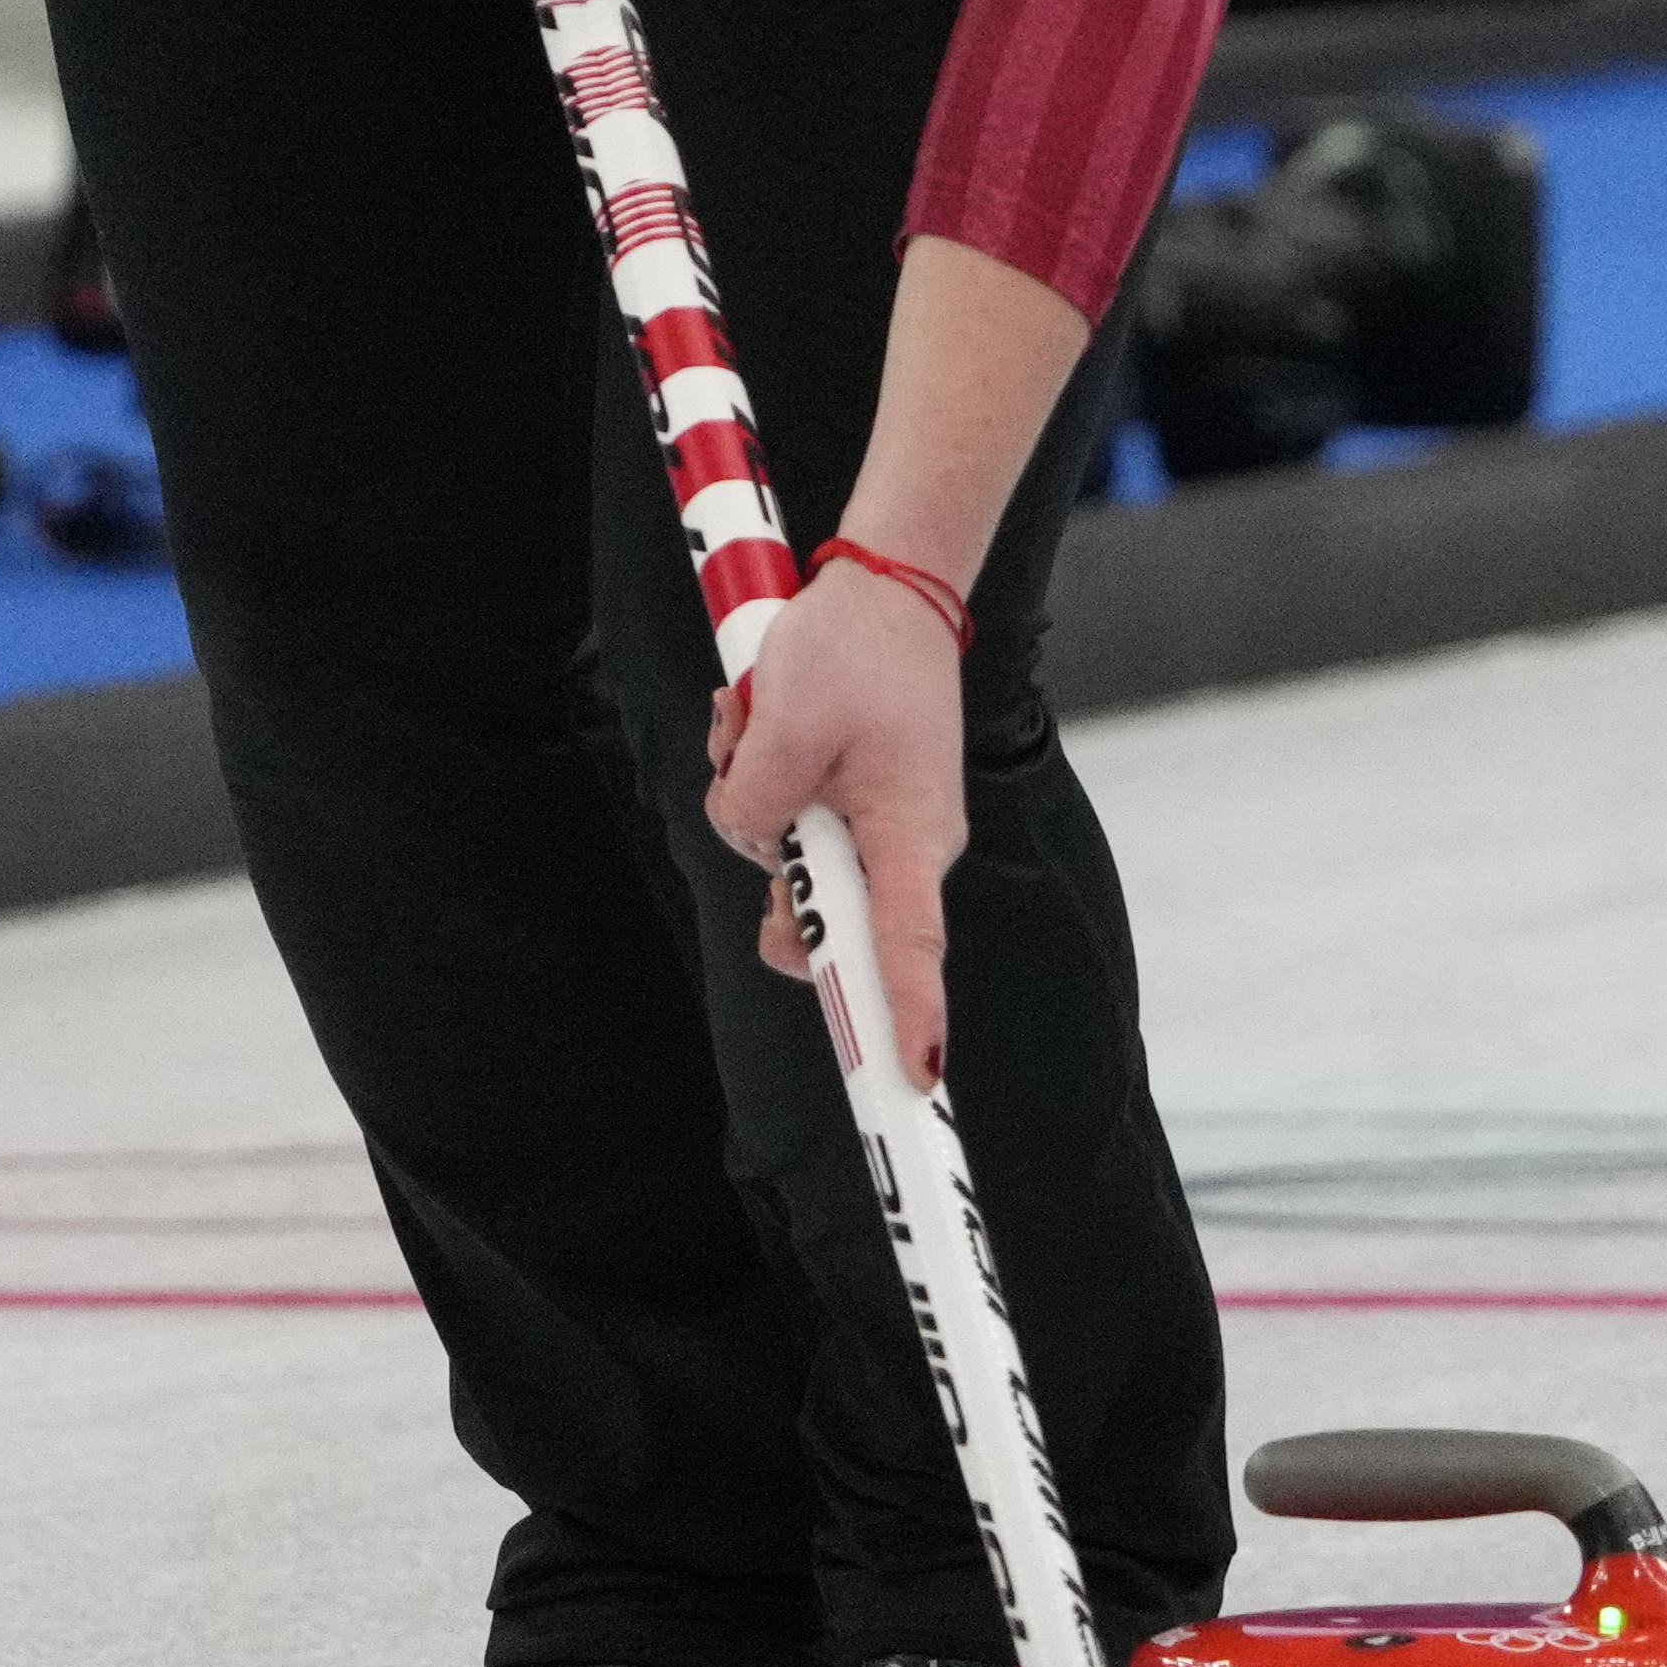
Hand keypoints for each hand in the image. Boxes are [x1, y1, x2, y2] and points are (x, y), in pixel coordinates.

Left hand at [712, 551, 972, 1080]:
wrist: (888, 590)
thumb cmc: (854, 649)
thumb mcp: (787, 722)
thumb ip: (756, 804)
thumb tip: (754, 844)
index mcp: (907, 834)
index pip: (909, 945)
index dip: (909, 1013)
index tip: (917, 1076)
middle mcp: (901, 849)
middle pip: (820, 917)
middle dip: (768, 865)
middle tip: (749, 760)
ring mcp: (877, 834)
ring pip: (791, 866)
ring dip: (754, 802)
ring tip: (755, 719)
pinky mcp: (852, 812)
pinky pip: (791, 828)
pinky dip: (761, 784)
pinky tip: (758, 723)